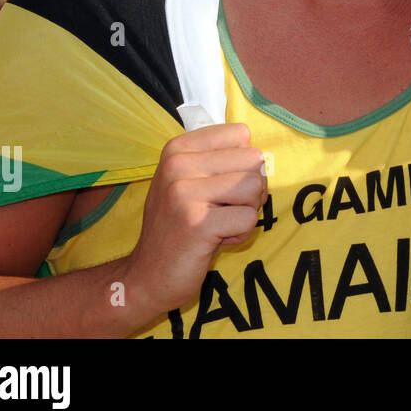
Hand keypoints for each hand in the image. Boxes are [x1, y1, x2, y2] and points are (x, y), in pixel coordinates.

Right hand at [118, 123, 265, 321]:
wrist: (148, 276)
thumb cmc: (179, 224)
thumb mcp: (189, 180)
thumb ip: (221, 159)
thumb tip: (263, 156)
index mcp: (178, 148)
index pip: (241, 134)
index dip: (242, 163)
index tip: (220, 185)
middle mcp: (178, 164)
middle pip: (254, 159)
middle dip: (250, 188)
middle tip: (223, 209)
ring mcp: (184, 194)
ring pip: (255, 186)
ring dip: (246, 211)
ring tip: (218, 224)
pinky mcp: (198, 224)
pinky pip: (249, 219)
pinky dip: (241, 234)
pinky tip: (215, 240)